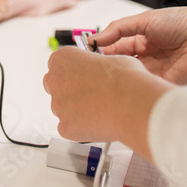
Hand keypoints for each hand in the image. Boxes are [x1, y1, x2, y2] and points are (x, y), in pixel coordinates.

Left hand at [44, 47, 170, 152]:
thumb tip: (101, 70)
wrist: (131, 104)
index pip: (58, 64)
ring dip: (75, 110)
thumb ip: (96, 64)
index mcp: (62, 59)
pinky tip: (98, 123)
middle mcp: (55, 80)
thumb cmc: (125, 80)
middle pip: (55, 86)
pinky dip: (80, 128)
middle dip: (69, 91)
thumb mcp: (111, 58)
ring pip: (62, 109)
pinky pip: (69, 128)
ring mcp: (58, 105)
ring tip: (99, 110)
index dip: (72, 72)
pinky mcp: (64, 127)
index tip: (81, 76)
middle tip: (90, 95)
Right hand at [95, 7, 186, 84]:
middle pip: (118, 62)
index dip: (99, 48)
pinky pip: (142, 85)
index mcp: (143, 38)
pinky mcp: (162, 84)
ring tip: (97, 72)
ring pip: (128, 75)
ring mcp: (154, 71)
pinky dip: (129, 83)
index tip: (84, 50)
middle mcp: (147, 56)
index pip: (114, 46)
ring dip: (114, 74)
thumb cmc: (185, 23)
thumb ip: (118, 29)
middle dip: (103, 63)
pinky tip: (116, 81)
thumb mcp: (145, 20)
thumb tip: (96, 37)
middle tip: (86, 64)